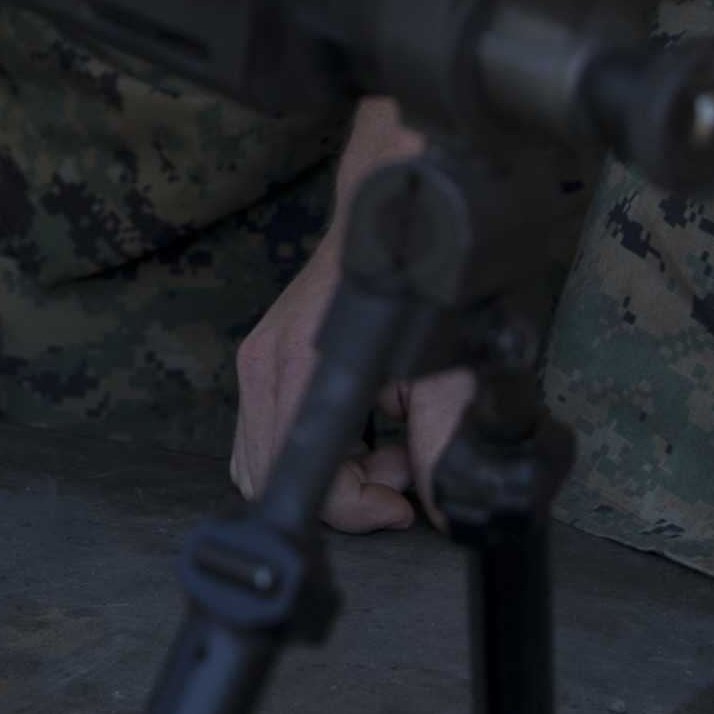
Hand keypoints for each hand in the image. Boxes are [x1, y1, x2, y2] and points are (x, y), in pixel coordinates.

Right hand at [228, 111, 450, 532]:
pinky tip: (368, 421)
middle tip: (401, 466)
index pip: (305, 482)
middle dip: (345, 490)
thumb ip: (445, 443)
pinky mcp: (265, 351)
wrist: (402, 203)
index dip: (357, 510)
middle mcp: (268, 365)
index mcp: (306, 370)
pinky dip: (316, 443)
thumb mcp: (453, 368)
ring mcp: (259, 356)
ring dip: (331, 468)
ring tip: (390, 443)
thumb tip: (443, 507)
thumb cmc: (430, 274)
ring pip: (266, 456)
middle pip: (274, 476)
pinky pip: (271, 427)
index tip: (401, 502)